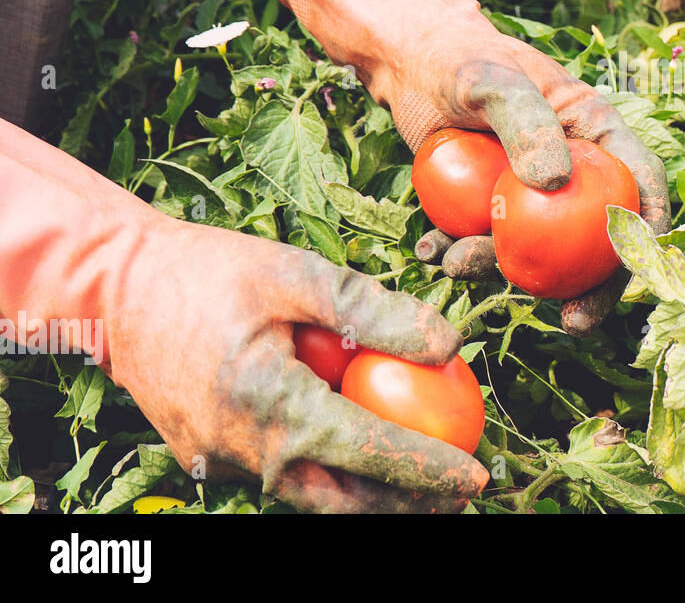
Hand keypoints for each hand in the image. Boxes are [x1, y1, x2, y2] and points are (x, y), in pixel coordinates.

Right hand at [0, 120, 488, 511]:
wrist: (114, 288)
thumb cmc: (208, 272)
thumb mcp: (296, 274)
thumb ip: (374, 310)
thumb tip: (449, 343)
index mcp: (271, 404)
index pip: (369, 453)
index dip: (428, 470)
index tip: (475, 475)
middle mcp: (246, 449)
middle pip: (343, 501)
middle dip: (406, 507)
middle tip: (458, 499)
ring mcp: (222, 461)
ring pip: (310, 497)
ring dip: (367, 500)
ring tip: (422, 491)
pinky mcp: (208, 457)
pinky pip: (279, 476)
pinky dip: (325, 475)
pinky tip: (359, 456)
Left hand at [254, 0, 669, 332]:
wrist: (409, 64)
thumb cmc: (461, 59)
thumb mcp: (492, 82)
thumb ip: (525, 123)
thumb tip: (555, 182)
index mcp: (594, 134)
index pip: (642, 182)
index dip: (651, 227)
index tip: (639, 268)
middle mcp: (572, 170)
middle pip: (602, 238)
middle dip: (594, 287)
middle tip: (574, 321)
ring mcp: (529, 195)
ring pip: (538, 251)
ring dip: (503, 271)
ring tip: (456, 263)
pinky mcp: (487, 210)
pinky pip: (487, 247)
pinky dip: (461, 258)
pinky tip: (432, 254)